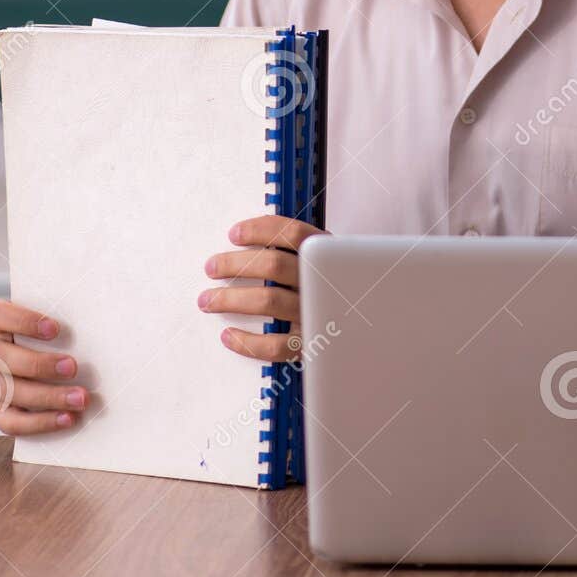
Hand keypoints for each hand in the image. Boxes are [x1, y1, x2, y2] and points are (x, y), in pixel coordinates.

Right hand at [0, 301, 89, 435]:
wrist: (50, 369)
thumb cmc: (60, 339)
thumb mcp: (60, 323)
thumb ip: (68, 319)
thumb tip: (100, 320)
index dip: (22, 321)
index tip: (55, 328)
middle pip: (2, 357)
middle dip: (39, 364)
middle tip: (73, 367)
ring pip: (8, 391)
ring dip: (47, 397)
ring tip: (80, 398)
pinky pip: (11, 422)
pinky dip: (41, 422)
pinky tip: (67, 418)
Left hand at [199, 215, 324, 361]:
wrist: (369, 331)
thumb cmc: (334, 290)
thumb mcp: (327, 262)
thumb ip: (297, 251)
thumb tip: (247, 239)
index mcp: (326, 256)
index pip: (292, 233)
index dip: (260, 230)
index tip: (234, 234)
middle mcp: (321, 282)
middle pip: (273, 265)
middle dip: (234, 265)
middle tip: (211, 268)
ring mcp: (316, 313)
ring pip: (269, 301)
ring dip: (231, 299)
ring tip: (208, 300)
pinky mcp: (311, 345)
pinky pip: (275, 346)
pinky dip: (248, 342)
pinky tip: (228, 335)